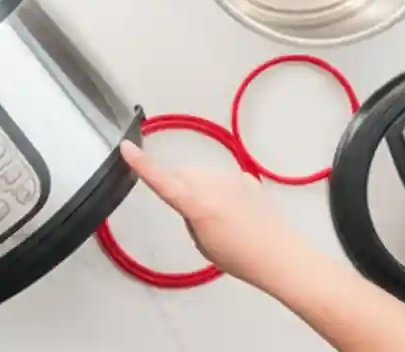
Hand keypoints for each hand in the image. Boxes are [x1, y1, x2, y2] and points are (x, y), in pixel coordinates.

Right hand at [119, 139, 305, 289]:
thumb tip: (190, 201)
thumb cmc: (238, 257)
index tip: (126, 147)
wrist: (278, 253)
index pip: (162, 180)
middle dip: (178, 186)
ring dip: (199, 188)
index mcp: (196, 203)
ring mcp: (231, 177)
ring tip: (217, 217)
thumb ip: (189, 216)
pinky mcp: (246, 177)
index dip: (141, 164)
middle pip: (182, 174)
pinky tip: (233, 210)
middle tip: (190, 216)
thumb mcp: (201, 243)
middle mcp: (212, 183)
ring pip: (201, 175)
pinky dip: (219, 189)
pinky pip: (222, 178)